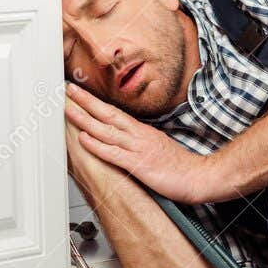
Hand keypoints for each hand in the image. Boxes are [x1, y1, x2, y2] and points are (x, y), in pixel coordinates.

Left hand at [64, 83, 218, 202]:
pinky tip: (84, 139)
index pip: (115, 112)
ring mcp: (138, 149)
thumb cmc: (180, 166)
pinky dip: (97, 145)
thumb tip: (124, 139)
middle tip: (69, 91)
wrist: (199, 177)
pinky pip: (114, 154)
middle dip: (87, 102)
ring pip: (107, 130)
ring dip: (86, 119)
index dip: (97, 103)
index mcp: (143, 132)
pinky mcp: (139, 165)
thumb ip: (140, 142)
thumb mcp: (158, 147)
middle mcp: (139, 136)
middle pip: (108, 114)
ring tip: (69, 109)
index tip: (82, 94)